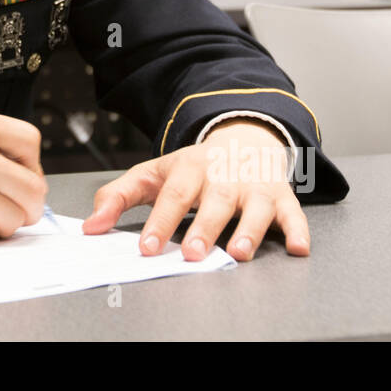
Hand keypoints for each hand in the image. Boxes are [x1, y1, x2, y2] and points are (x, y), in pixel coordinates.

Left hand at [81, 120, 309, 261]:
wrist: (242, 137)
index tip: (147, 247)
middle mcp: (224, 176)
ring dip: (249, 230)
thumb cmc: (195, 166)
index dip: (160, 221)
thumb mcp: (153, 173)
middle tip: (191, 253)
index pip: (173, 195)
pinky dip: (298, 229)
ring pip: (255, 207)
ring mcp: (254, 185)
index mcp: (190, 168)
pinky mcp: (281, 195)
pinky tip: (299, 247)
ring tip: (239, 252)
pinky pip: (292, 212)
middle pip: (214, 201)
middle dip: (204, 228)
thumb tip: (91, 226)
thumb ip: (119, 196)